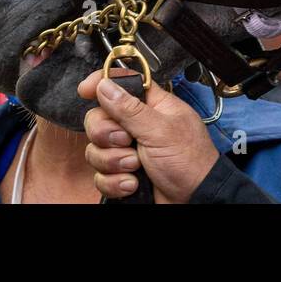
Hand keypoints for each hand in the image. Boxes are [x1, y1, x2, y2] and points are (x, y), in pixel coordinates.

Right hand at [78, 69, 220, 203]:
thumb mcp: (161, 130)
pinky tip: (132, 183)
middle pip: (99, 118)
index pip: (123, 84)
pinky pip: (100, 175)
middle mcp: (136, 126)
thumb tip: (106, 86)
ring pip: (96, 149)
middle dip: (106, 134)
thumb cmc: (191, 161)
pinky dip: (114, 181)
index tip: (86, 90)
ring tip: (136, 166)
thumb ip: (131, 109)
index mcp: (151, 106)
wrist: (194, 198)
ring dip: (113, 161)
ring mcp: (128, 150)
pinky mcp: (122, 173)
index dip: (103, 83)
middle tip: (127, 141)